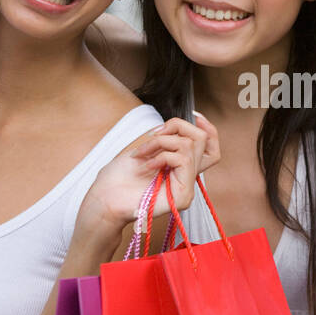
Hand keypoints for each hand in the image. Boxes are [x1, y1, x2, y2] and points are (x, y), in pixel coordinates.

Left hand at [77, 112, 220, 238]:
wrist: (105, 199)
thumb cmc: (119, 177)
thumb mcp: (147, 149)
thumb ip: (170, 139)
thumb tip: (188, 124)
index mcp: (180, 169)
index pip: (210, 149)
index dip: (208, 129)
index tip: (195, 115)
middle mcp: (187, 178)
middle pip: (202, 140)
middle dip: (177, 126)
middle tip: (153, 134)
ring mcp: (186, 189)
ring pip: (189, 145)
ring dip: (161, 142)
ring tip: (142, 153)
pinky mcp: (183, 196)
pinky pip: (182, 159)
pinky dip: (161, 156)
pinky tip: (146, 165)